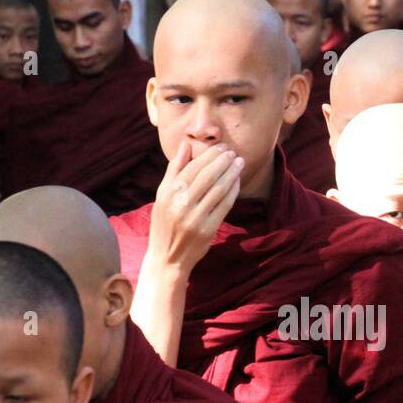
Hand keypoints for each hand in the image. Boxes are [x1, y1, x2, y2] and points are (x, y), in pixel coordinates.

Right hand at [146, 141, 243, 275]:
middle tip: (232, 152)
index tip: (221, 147)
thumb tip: (186, 145)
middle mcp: (180, 204)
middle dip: (222, 161)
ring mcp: (194, 218)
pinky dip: (232, 192)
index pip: (192, 168)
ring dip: (231, 173)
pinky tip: (237, 182)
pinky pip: (224, 206)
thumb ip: (174, 169)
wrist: (168, 257)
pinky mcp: (207, 230)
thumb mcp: (163, 195)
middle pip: (206, 176)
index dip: (209, 155)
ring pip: (217, 189)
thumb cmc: (164, 223)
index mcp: (168, 193)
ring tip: (239, 163)